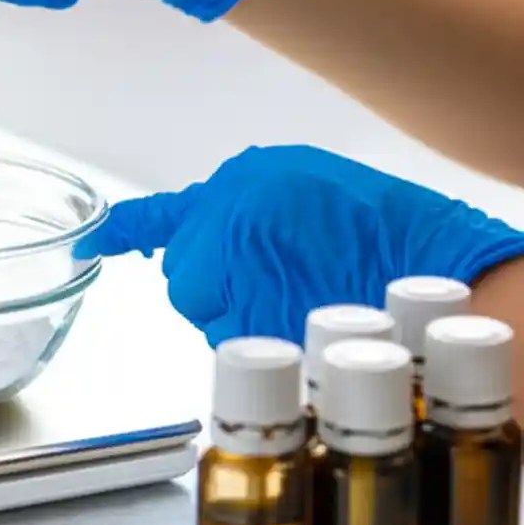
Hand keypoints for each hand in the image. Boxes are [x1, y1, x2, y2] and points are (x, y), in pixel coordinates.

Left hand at [77, 146, 523, 346]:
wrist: (431, 266)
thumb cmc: (381, 225)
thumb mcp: (301, 181)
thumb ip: (243, 203)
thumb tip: (212, 230)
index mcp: (237, 185)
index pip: (159, 214)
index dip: (124, 230)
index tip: (93, 241)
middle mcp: (221, 226)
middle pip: (185, 277)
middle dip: (216, 285)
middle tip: (274, 279)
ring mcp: (230, 274)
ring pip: (205, 314)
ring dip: (237, 314)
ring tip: (297, 296)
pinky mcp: (245, 322)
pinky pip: (229, 342)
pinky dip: (256, 341)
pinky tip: (297, 319)